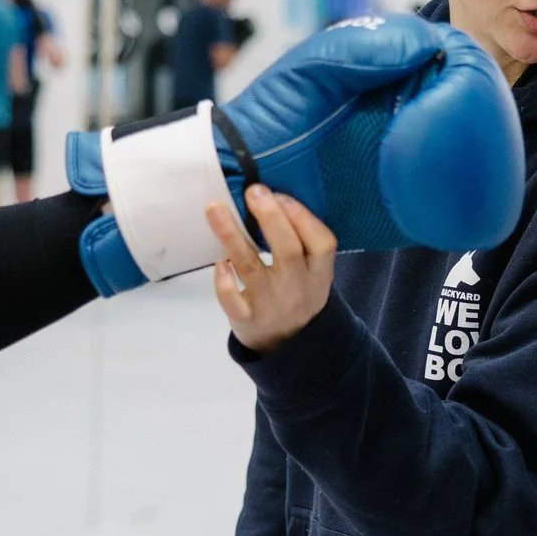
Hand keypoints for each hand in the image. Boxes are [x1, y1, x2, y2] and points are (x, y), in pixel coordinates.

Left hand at [211, 187, 336, 354]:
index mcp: (319, 272)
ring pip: (251, 267)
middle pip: (286, 250)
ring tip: (215, 208)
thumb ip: (300, 240)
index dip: (302, 217)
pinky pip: (233, 301)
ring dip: (232, 235)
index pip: (321, 243)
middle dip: (270, 218)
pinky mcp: (246, 319)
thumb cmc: (297, 292)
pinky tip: (219, 263)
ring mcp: (271, 304)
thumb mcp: (312, 270)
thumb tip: (270, 194)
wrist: (289, 344)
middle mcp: (297, 287)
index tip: (280, 194)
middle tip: (253, 191)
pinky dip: (225, 283)